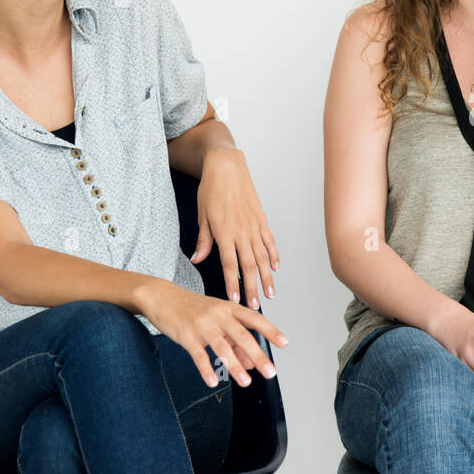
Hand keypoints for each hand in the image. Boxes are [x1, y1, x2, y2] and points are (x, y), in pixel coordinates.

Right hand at [137, 277, 287, 387]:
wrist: (162, 297)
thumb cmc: (193, 309)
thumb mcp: (216, 320)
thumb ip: (234, 340)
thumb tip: (251, 363)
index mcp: (229, 308)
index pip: (254, 319)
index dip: (270, 330)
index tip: (284, 343)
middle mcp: (218, 314)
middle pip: (242, 336)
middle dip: (258, 355)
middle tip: (270, 371)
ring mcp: (202, 325)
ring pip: (222, 347)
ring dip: (235, 367)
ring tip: (245, 382)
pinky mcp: (186, 335)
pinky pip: (198, 355)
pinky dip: (206, 369)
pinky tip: (213, 381)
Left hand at [191, 148, 280, 309]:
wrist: (227, 167)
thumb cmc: (211, 190)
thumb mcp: (202, 216)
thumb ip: (204, 241)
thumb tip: (197, 259)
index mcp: (224, 232)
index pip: (230, 264)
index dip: (233, 284)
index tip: (235, 300)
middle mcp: (242, 231)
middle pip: (249, 265)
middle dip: (252, 287)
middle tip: (256, 306)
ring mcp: (254, 226)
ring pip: (262, 256)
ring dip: (267, 277)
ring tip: (271, 293)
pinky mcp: (262, 219)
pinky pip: (270, 241)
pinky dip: (274, 255)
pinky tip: (276, 268)